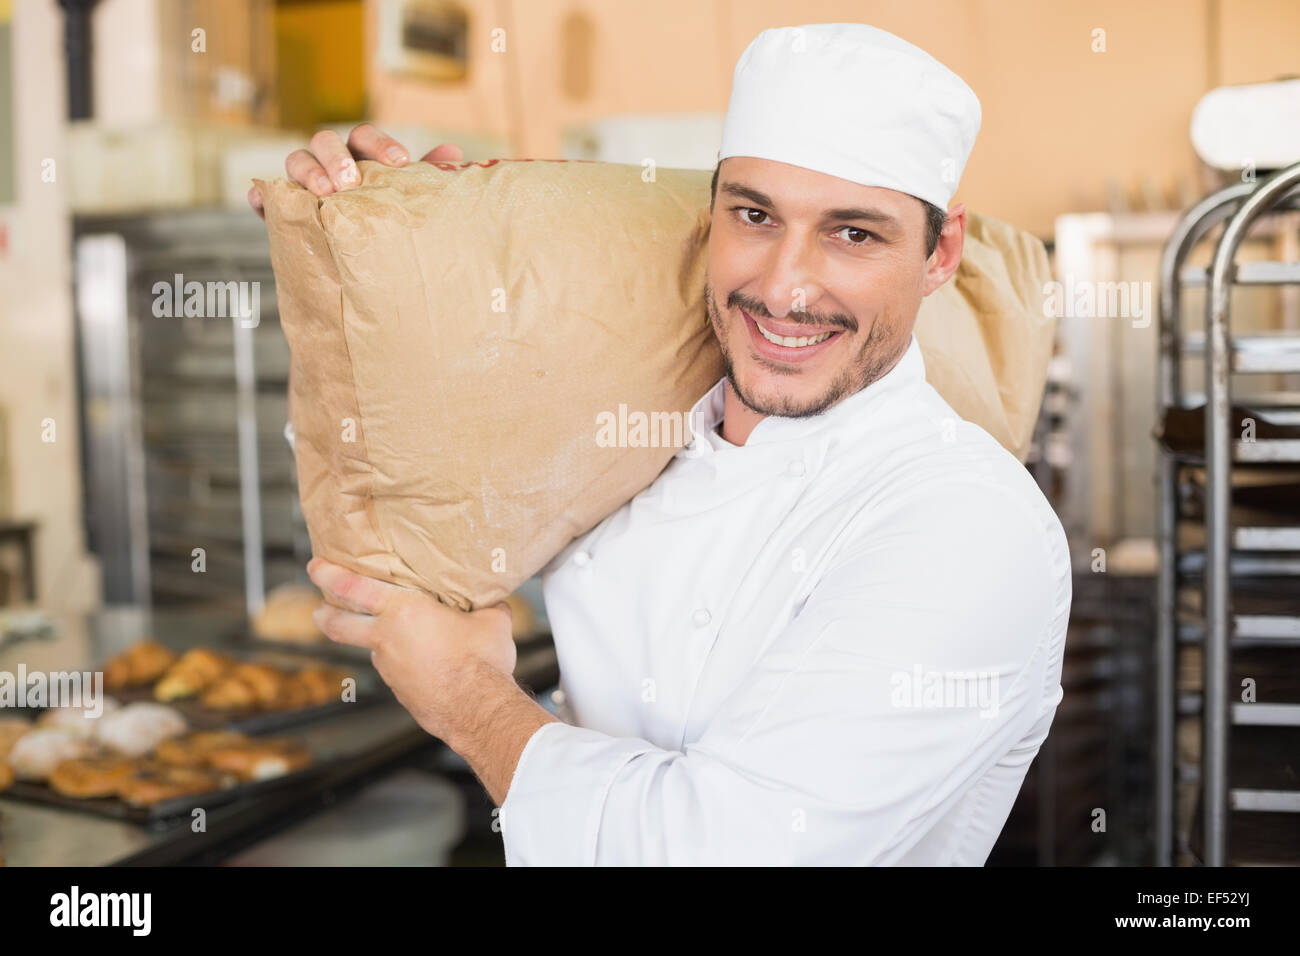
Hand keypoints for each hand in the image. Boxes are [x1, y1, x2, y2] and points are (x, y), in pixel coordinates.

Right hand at [247, 123, 463, 218]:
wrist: (360, 263)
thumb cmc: (385, 222)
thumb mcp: (404, 200)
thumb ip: (425, 178)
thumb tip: (453, 154)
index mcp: (359, 155)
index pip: (364, 135)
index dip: (380, 144)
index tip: (401, 163)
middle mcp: (329, 163)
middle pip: (324, 141)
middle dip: (337, 157)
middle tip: (351, 180)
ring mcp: (301, 183)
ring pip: (295, 161)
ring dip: (307, 172)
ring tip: (324, 193)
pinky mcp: (281, 208)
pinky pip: (267, 196)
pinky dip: (263, 197)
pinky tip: (264, 204)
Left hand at [306, 557, 516, 745]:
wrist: (479, 710)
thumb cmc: (482, 662)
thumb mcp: (492, 620)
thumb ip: (486, 604)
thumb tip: (494, 598)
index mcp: (404, 612)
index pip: (352, 588)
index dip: (329, 575)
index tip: (316, 566)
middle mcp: (387, 639)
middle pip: (337, 625)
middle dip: (324, 614)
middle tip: (321, 608)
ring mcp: (389, 669)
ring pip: (374, 648)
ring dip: (381, 641)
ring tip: (409, 637)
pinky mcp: (400, 692)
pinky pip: (397, 671)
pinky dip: (406, 664)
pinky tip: (430, 664)